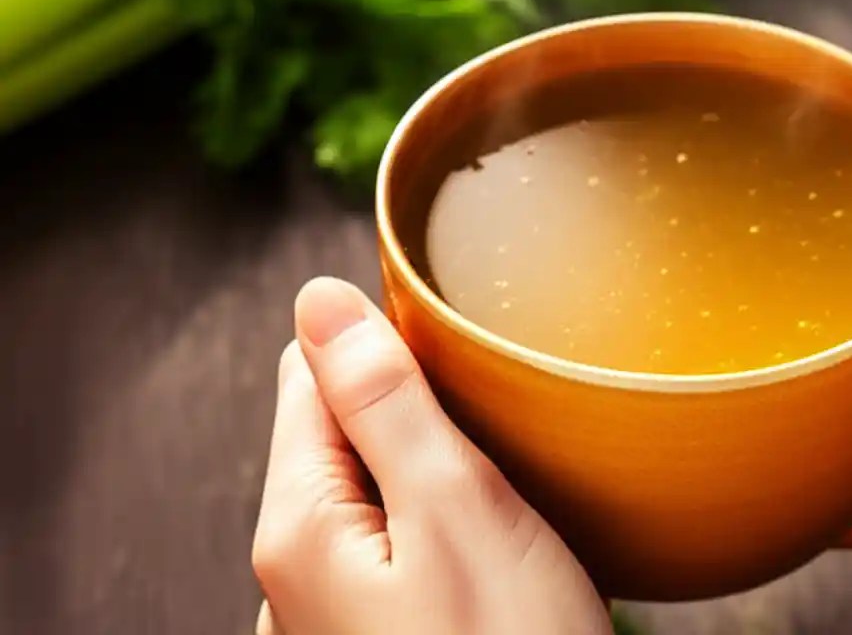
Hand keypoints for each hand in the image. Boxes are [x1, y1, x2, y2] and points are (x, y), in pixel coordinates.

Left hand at [252, 278, 610, 634]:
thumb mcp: (455, 510)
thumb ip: (384, 402)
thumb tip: (320, 299)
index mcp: (297, 532)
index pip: (310, 378)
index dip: (393, 362)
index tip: (465, 389)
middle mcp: (294, 582)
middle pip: (348, 441)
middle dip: (424, 429)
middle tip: (498, 468)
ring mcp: (336, 620)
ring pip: (384, 500)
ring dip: (441, 489)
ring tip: (505, 521)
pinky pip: (405, 558)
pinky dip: (450, 543)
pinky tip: (497, 570)